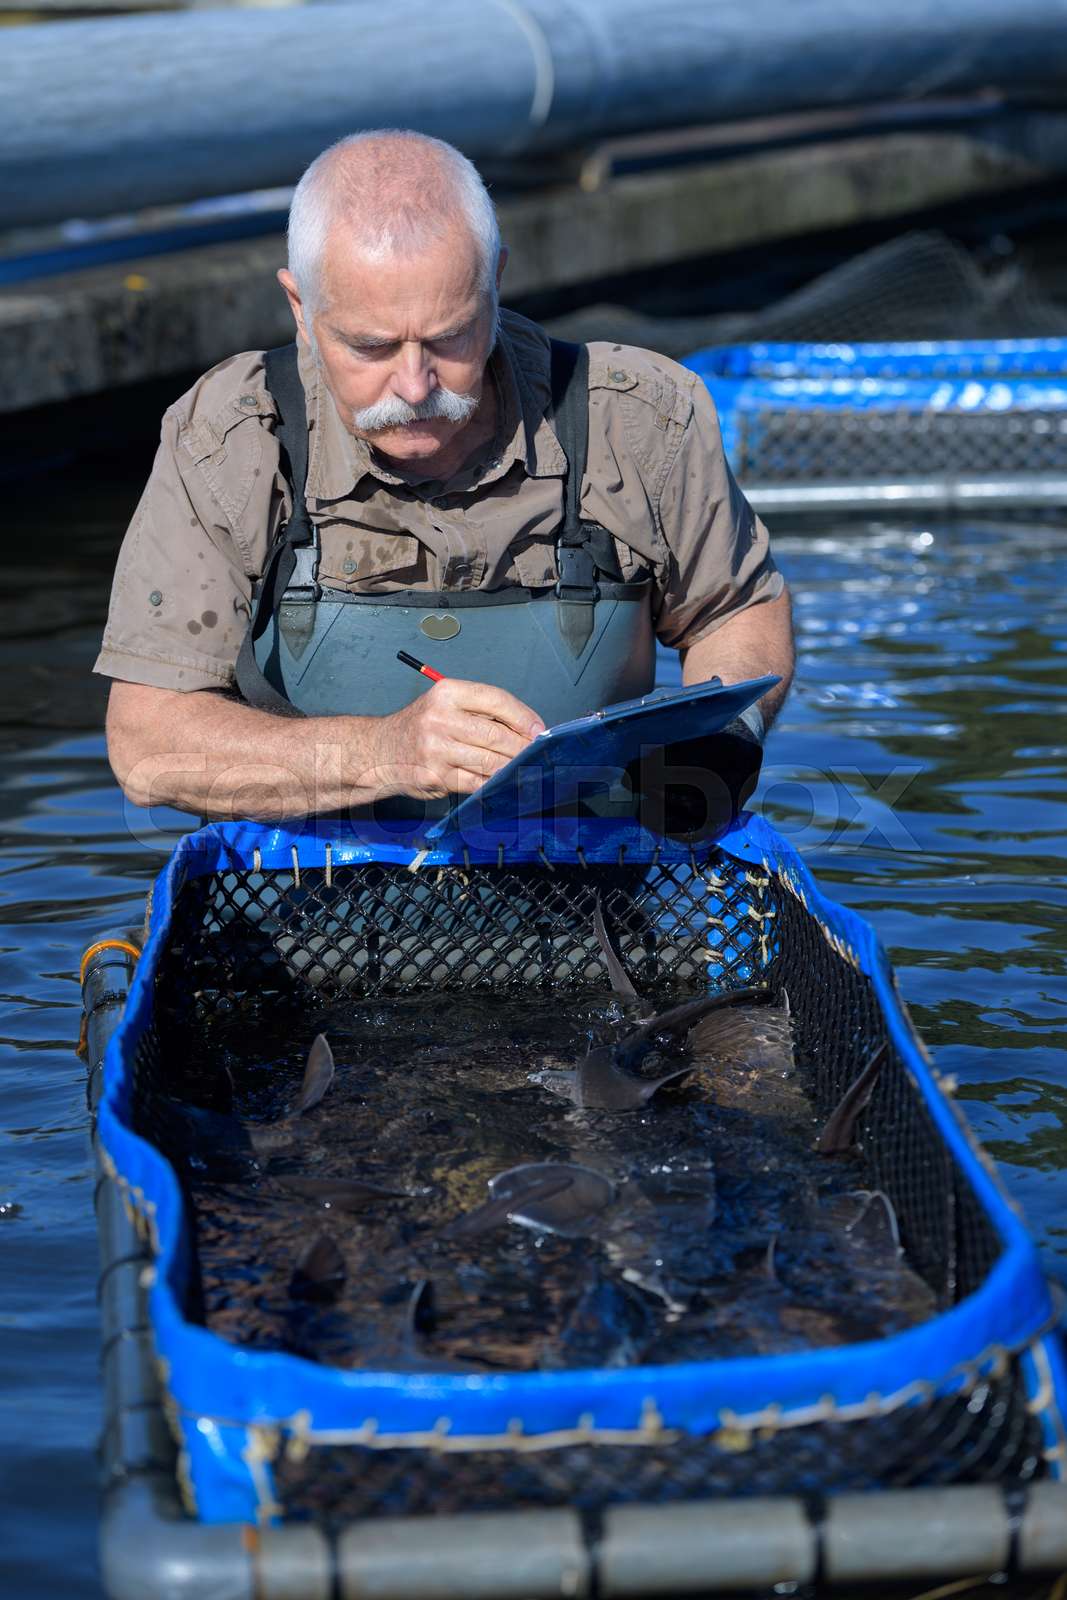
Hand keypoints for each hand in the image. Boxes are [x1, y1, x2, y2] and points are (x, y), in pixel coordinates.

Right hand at [364, 678, 544, 798]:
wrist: (379, 751)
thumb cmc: (419, 727)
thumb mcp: (444, 705)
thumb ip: (480, 712)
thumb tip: (525, 728)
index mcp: (447, 693)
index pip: (496, 700)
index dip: (523, 717)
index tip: (538, 729)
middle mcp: (440, 718)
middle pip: (496, 734)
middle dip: (522, 747)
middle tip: (536, 753)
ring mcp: (437, 749)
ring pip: (489, 761)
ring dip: (512, 767)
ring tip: (524, 768)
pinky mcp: (436, 776)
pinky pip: (476, 782)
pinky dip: (493, 783)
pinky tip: (502, 781)